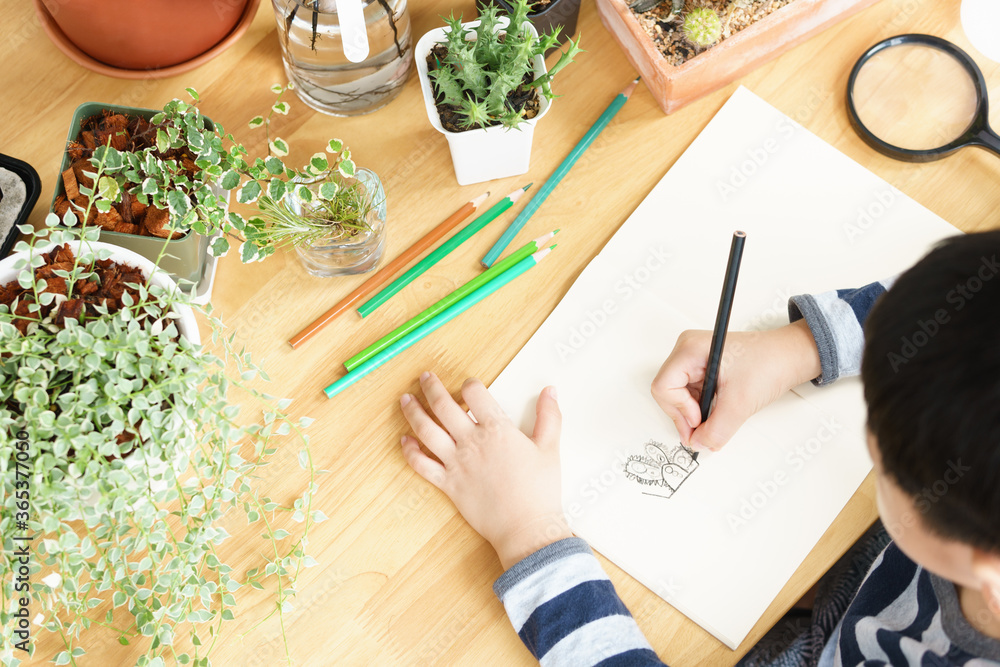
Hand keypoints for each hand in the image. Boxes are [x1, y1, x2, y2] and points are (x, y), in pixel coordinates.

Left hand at [399, 372, 571, 570]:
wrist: (526, 528)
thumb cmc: (540, 491)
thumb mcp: (550, 448)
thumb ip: (549, 416)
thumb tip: (550, 391)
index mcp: (497, 429)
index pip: (475, 394)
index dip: (470, 385)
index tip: (469, 386)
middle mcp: (472, 442)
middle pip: (443, 406)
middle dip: (431, 388)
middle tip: (425, 378)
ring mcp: (456, 463)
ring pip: (426, 431)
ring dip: (413, 412)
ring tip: (405, 400)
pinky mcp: (448, 485)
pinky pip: (421, 465)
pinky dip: (409, 451)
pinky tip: (405, 441)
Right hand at [651, 319, 820, 451]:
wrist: (790, 357)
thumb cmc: (770, 363)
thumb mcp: (740, 402)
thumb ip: (717, 429)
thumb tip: (700, 445)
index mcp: (690, 349)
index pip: (663, 386)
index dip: (679, 408)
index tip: (700, 419)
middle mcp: (686, 352)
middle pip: (667, 393)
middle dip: (684, 415)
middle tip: (704, 428)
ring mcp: (693, 360)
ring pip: (677, 397)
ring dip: (694, 413)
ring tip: (717, 416)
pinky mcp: (702, 369)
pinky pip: (689, 395)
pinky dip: (701, 409)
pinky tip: (718, 410)